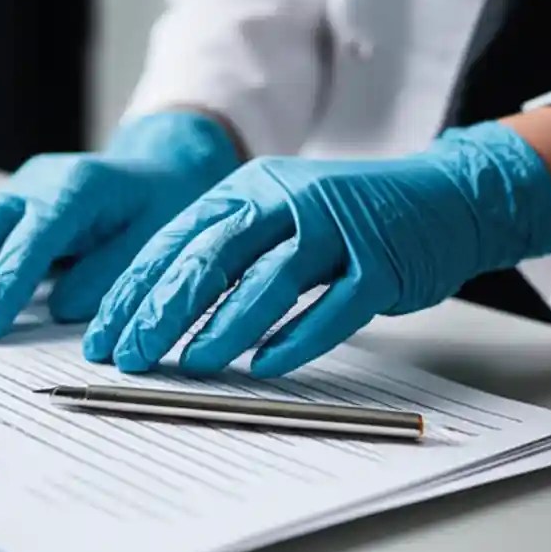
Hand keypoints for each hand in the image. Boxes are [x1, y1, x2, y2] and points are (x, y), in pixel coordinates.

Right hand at [0, 112, 240, 343]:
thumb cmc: (160, 205)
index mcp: (77, 189)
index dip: (4, 285)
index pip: (31, 240)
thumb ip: (111, 271)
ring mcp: (14, 192)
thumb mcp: (156, 236)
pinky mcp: (2, 205)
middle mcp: (36, 185)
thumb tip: (63, 308)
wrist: (158, 167)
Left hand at [83, 121, 550, 377]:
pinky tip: (266, 364)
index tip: (105, 334)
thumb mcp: (274, 215)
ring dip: (225, 327)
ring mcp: (338, 229)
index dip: (135, 290)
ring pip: (268, 281)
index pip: (176, 241)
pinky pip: (333, 308)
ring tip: (192, 364)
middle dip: (163, 312)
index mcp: (250, 187)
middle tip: (132, 354)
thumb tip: (150, 311)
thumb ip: (221, 252)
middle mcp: (288, 199)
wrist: (445, 197)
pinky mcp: (381, 263)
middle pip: (211, 258)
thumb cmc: (345, 218)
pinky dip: (297, 339)